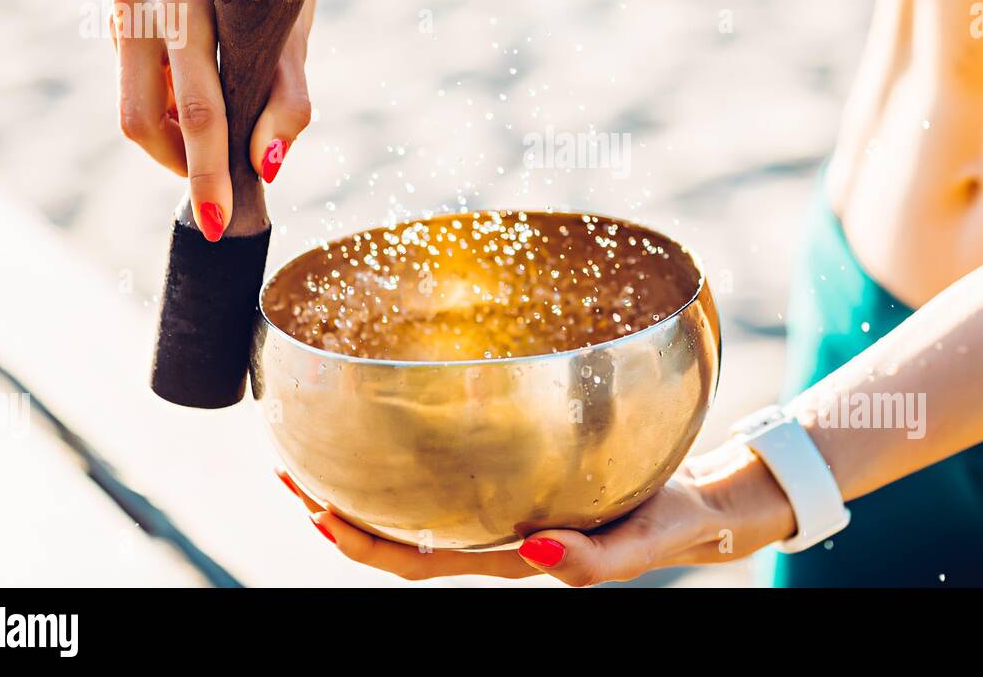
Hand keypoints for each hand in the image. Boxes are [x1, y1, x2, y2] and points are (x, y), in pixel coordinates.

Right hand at [111, 0, 319, 238]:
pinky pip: (138, 84)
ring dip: (175, 140)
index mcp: (187, 3)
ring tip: (221, 134)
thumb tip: (267, 165)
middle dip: (182, 167)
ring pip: (136, 109)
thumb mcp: (299, 32)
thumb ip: (288, 99)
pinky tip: (205, 93)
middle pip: (143, 121)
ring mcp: (125, 5)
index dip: (209, 174)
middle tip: (219, 193)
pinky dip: (170, 108)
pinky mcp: (121, 11)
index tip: (221, 221)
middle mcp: (143, 1)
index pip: (195, 112)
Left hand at [275, 441, 794, 585]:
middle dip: (336, 510)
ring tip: (316, 446)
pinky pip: (448, 478)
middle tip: (287, 467)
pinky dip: (408, 460)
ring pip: (413, 507)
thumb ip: (591, 560)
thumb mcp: (638, 545)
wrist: (694, 508)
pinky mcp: (516, 483)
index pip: (417, 560)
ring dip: (359, 485)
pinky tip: (397, 423)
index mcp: (510, 558)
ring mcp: (500, 512)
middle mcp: (492, 538)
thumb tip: (533, 553)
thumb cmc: (665, 524)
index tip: (314, 506)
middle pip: (396, 538)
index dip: (360, 541)